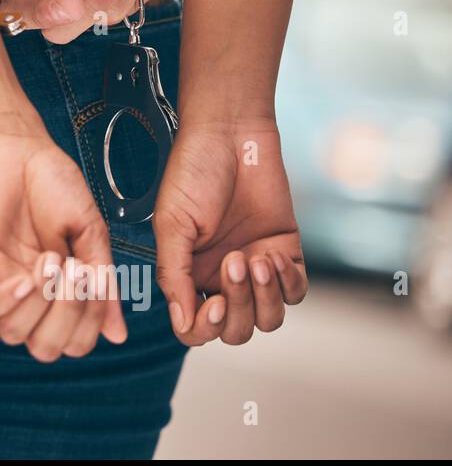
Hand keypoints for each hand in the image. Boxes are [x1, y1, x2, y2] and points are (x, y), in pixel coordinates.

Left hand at [0, 114, 127, 360]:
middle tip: (76, 268)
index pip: (73, 342)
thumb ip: (103, 284)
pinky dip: (1, 302)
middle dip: (68, 316)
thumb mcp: (91, 236)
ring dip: (39, 302)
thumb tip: (117, 335)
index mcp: (56, 295)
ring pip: (11, 332)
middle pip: (43, 347)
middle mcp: (26, 297)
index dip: (89, 324)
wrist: (21, 147)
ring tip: (50, 257)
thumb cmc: (55, 186)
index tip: (97, 277)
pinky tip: (22, 279)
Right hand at [153, 118, 308, 345]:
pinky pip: (295, 292)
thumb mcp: (171, 224)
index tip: (213, 303)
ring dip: (264, 297)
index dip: (205, 327)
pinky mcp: (285, 253)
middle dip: (239, 307)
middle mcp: (221, 279)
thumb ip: (174, 274)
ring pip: (268, 319)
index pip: (195, 327)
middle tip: (234, 262)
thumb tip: (181, 322)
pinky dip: (286, 282)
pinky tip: (271, 252)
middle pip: (236, 330)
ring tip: (256, 257)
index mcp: (188, 275)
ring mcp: (256, 270)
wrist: (231, 136)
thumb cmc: (193, 172)